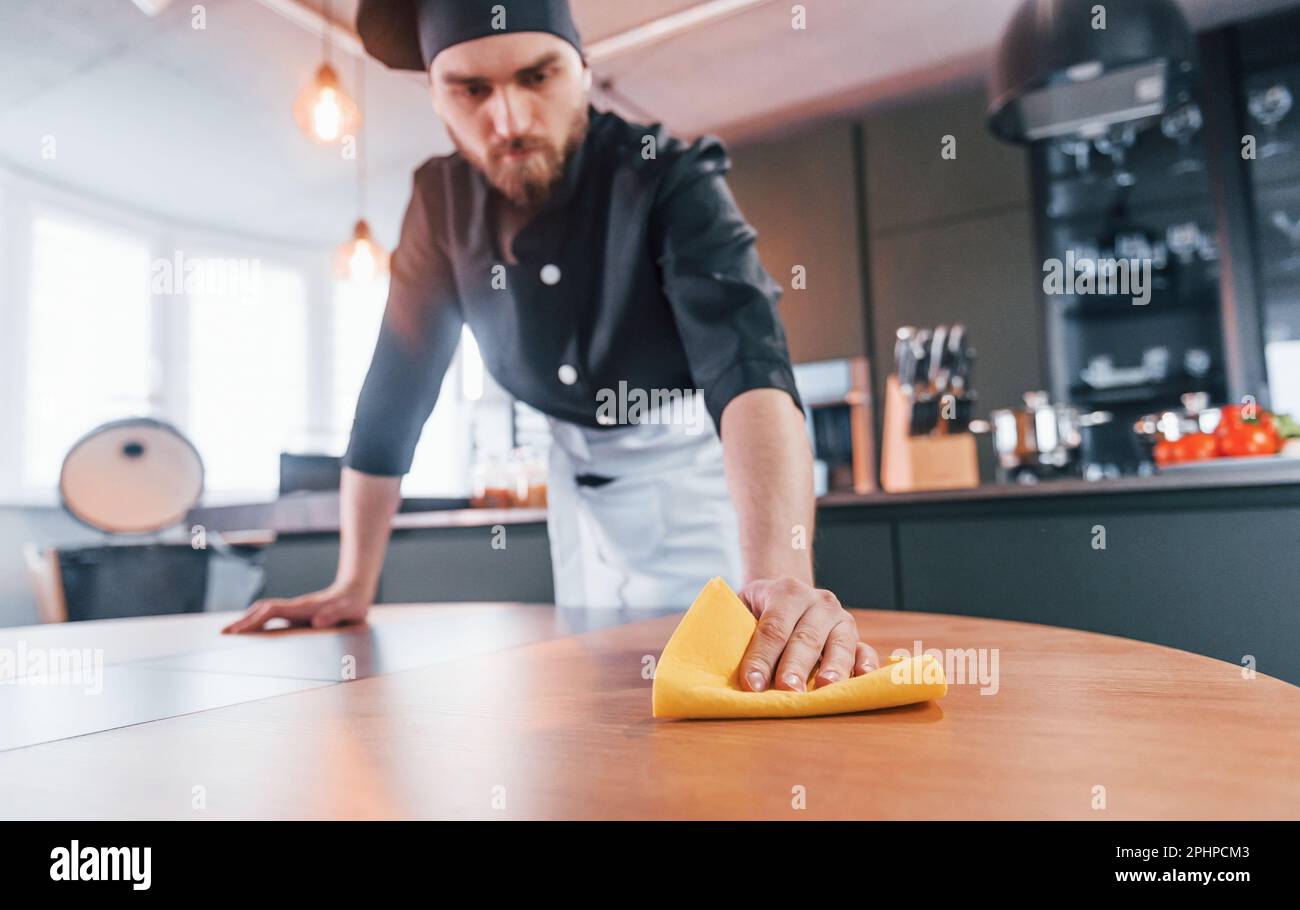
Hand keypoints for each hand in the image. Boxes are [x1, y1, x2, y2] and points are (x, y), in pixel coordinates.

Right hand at [221, 581, 372, 633]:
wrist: (355, 592)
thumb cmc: (352, 605)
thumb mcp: (350, 610)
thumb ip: (335, 614)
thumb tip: (317, 622)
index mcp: (302, 608)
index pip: (271, 612)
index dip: (254, 620)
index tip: (238, 630)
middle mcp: (294, 607)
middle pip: (261, 610)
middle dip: (243, 621)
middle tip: (223, 633)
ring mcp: (293, 610)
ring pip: (264, 612)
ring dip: (247, 621)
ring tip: (229, 633)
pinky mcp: (296, 614)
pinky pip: (271, 617)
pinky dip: (258, 623)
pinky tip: (252, 634)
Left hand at [735, 578, 878, 691]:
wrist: (788, 592)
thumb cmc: (758, 610)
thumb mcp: (741, 606)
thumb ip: (730, 627)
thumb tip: (709, 659)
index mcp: (786, 591)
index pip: (772, 628)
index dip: (761, 657)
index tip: (751, 684)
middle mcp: (818, 602)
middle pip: (805, 637)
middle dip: (795, 665)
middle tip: (787, 689)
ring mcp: (840, 618)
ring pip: (839, 643)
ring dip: (833, 667)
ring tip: (825, 687)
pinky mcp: (856, 636)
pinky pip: (865, 649)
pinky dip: (865, 663)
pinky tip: (861, 677)